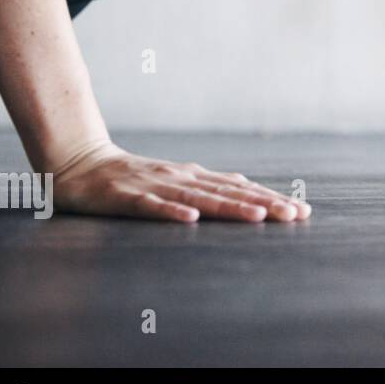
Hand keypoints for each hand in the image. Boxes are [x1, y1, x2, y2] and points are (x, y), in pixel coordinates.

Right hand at [48, 141, 310, 222]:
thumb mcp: (177, 179)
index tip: (303, 211)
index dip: (271, 199)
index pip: (241, 190)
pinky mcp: (127, 197)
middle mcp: (182, 178)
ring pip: (199, 199)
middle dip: (264, 205)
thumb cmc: (133, 176)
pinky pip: (152, 207)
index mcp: (195, 176)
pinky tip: (191, 220)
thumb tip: (249, 186)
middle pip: (229, 194)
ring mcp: (156, 186)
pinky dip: (171, 213)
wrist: (81, 162)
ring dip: (230, 209)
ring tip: (259, 218)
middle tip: (296, 215)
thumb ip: (210, 184)